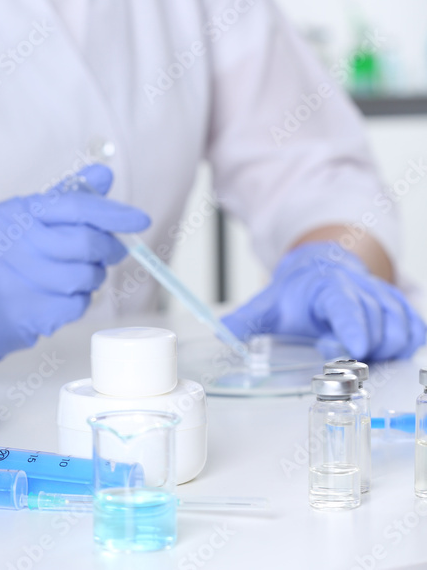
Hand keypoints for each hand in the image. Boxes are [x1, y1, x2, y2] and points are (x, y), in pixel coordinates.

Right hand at [0, 165, 149, 362]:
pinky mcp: (25, 314)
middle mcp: (13, 244)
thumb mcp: (18, 219)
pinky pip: (75, 305)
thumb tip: (103, 176)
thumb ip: (63, 198)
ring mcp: (17, 281)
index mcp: (14, 214)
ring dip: (92, 277)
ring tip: (76, 276)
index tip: (139, 220)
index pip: (74, 206)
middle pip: (85, 243)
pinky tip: (61, 296)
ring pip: (85, 277)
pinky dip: (78, 301)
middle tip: (112, 252)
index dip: (112, 213)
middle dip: (109, 249)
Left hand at [221, 241, 425, 360]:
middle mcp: (363, 290)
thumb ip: (244, 321)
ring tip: (356, 353)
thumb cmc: (299, 293)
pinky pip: (415, 333)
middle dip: (362, 348)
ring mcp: (386, 299)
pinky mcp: (402, 310)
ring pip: (400, 331)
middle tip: (337, 355)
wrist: (324, 272)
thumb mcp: (268, 305)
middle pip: (376, 325)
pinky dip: (404, 347)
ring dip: (383, 351)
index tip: (353, 347)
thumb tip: (220, 333)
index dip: (352, 326)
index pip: (345, 306)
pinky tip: (383, 351)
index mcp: (329, 287)